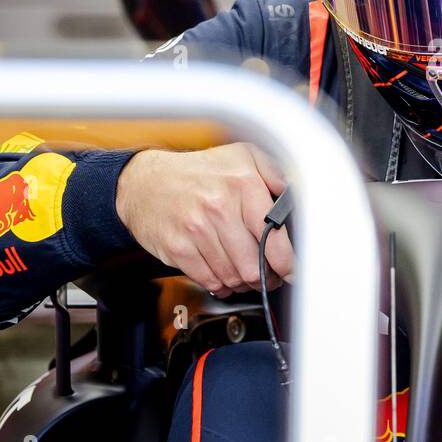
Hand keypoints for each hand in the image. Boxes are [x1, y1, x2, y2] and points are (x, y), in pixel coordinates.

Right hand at [115, 143, 292, 298]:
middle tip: (271, 275)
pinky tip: (226, 276)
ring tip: (248, 274)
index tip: (292, 271)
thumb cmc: (199, 172)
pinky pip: (210, 280)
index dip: (287, 262)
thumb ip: (274, 172)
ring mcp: (196, 229)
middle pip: (254, 264)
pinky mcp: (177, 248)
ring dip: (245, 282)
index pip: (273, 235)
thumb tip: (296, 195)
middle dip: (268, 277)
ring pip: (233, 276)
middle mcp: (219, 206)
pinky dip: (223, 285)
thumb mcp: (242, 156)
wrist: (145, 182)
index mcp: (241, 183)